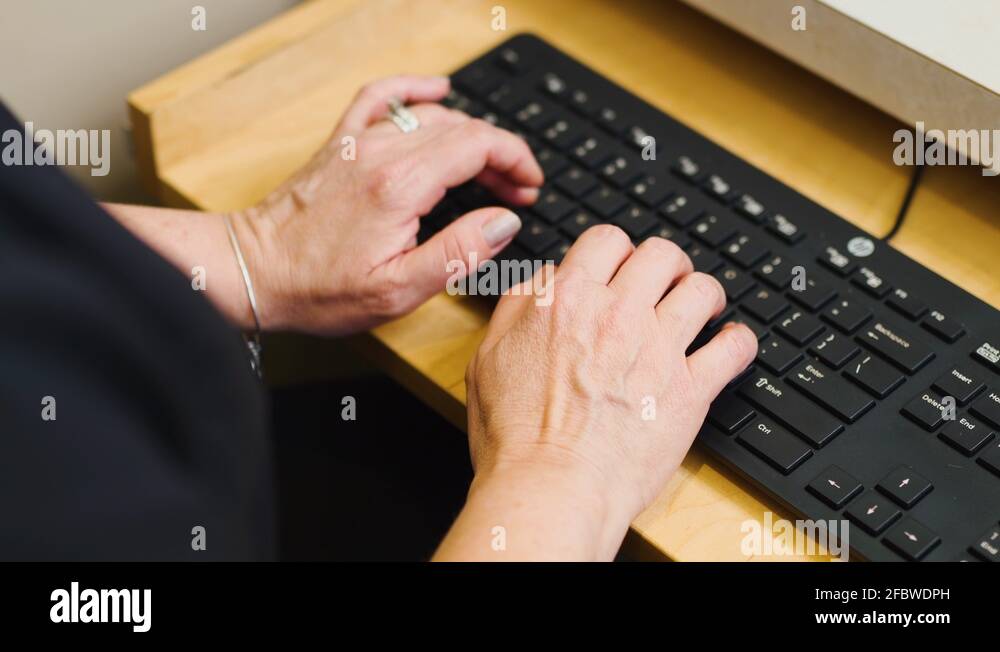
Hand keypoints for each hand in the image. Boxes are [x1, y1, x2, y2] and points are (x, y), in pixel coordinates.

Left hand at [232, 75, 542, 334]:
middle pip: (462, 129)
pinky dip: (414, 89)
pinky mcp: (341, 144)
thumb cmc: (319, 288)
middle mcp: (380, 153)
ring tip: (489, 170)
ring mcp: (358, 143)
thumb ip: (459, 252)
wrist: (253, 271)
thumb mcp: (399, 289)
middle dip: (501, 154)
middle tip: (518, 190)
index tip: (530, 185)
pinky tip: (435, 90)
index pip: (478, 145)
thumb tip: (504, 220)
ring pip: (432, 117)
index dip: (516, 160)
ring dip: (470, 135)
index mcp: (400, 187)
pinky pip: (382, 97)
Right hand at [445, 226, 756, 559]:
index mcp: (565, 299)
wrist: (549, 487)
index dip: (617, 250)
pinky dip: (738, 341)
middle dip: (666, 263)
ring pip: (701, 290)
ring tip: (704, 307)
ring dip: (704, 293)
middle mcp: (615, 313)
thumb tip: (543, 282)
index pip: (605, 240)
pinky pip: (733, 348)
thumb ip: (517, 309)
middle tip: (666, 280)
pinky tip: (732, 343)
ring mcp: (658, 348)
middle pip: (660, 255)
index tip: (622, 265)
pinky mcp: (689, 390)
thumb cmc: (513, 435)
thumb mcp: (488, 357)